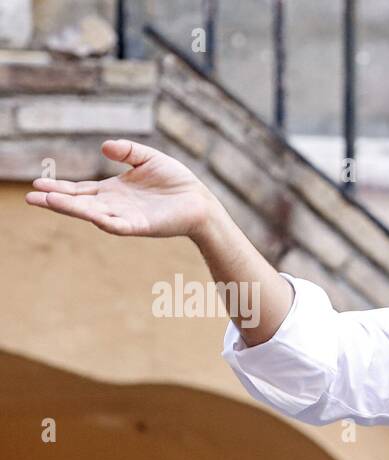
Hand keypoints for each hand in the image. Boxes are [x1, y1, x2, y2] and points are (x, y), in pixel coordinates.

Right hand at [25, 139, 216, 238]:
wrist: (200, 201)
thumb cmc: (175, 182)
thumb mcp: (148, 158)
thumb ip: (127, 150)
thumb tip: (103, 146)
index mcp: (112, 191)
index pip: (80, 191)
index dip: (60, 188)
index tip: (37, 185)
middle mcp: (115, 206)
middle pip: (80, 204)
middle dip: (56, 201)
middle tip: (31, 198)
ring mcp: (126, 218)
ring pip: (94, 214)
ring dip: (73, 210)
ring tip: (49, 203)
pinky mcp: (142, 226)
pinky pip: (120, 226)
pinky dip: (106, 222)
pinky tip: (92, 217)